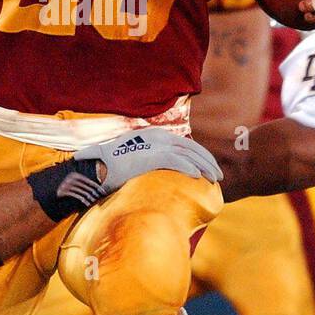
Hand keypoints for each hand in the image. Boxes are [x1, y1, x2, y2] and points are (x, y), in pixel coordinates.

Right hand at [75, 128, 221, 193]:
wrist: (95, 166)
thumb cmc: (112, 167)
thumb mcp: (135, 158)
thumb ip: (150, 161)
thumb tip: (161, 173)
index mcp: (155, 135)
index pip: (185, 144)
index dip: (200, 155)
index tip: (209, 167)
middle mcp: (157, 137)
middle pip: (191, 148)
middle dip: (207, 161)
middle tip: (219, 174)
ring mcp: (154, 145)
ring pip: (188, 154)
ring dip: (204, 166)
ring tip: (215, 178)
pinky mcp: (151, 155)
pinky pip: (176, 161)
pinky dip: (189, 168)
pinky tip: (198, 177)